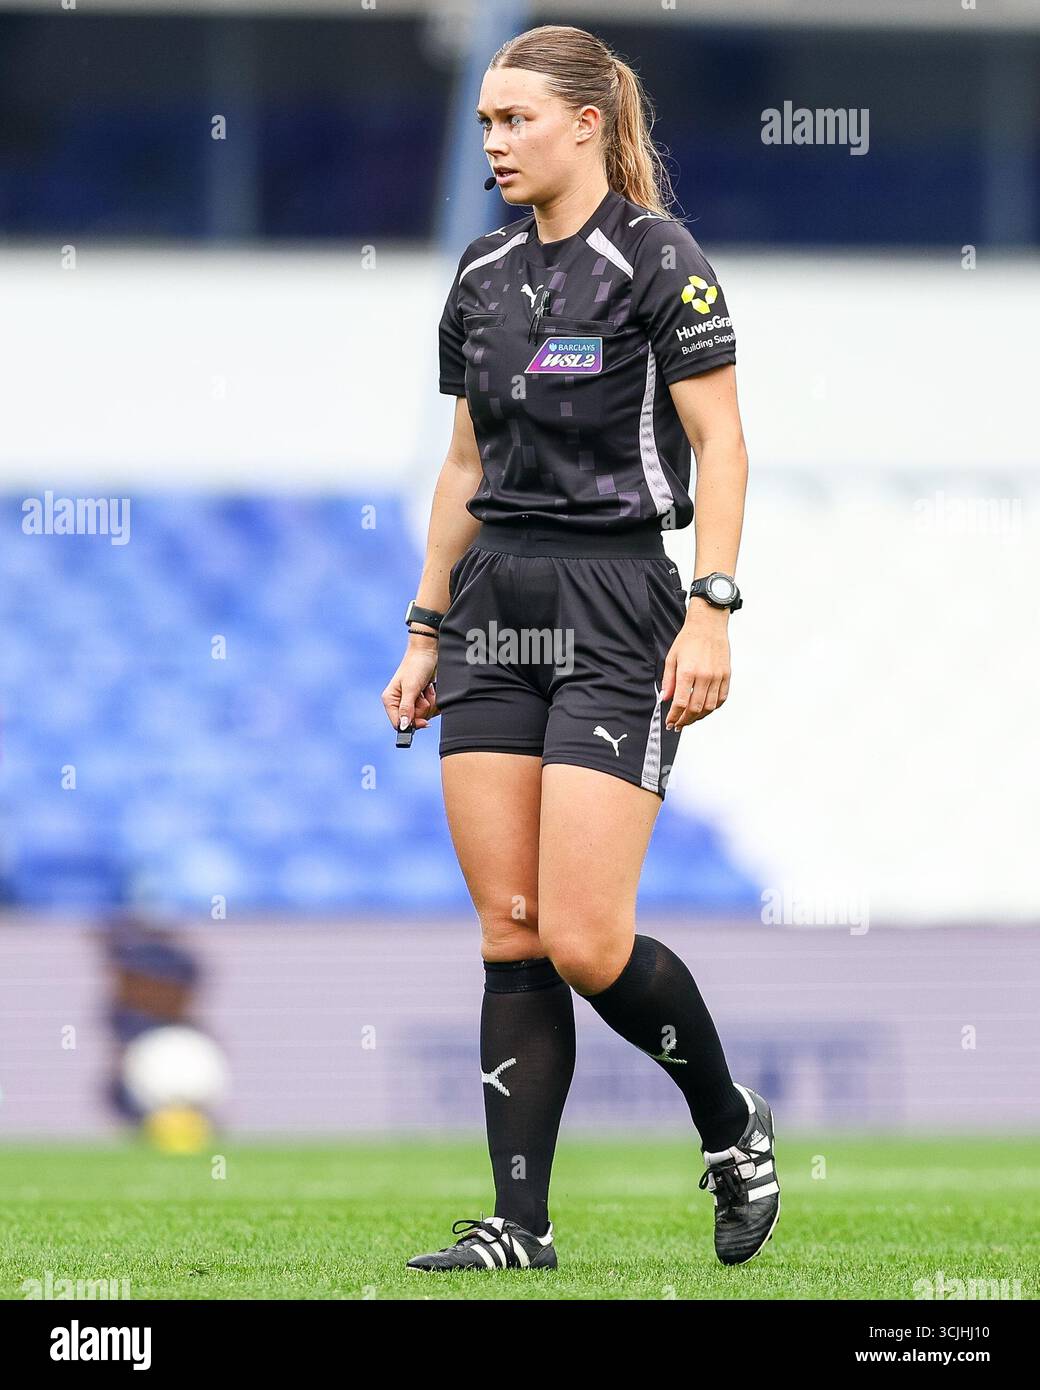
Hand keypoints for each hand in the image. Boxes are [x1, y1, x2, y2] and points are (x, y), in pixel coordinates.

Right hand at [381, 634, 439, 731]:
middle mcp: (399, 702)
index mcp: (390, 700)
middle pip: (414, 721)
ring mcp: (412, 701)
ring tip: (426, 688)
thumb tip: (403, 726)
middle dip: (423, 709)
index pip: (398, 724)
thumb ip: (406, 708)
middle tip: (422, 694)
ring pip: (424, 715)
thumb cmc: (416, 665)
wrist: (429, 652)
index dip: (412, 724)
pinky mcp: (422, 699)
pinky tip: (431, 689)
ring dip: (430, 702)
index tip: (424, 720)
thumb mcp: (411, 687)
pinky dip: (435, 700)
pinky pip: (432, 710)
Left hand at [661, 607, 730, 730]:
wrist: (708, 625)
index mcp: (688, 672)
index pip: (680, 703)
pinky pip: (721, 698)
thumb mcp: (672, 658)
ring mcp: (717, 676)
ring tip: (690, 719)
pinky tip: (705, 709)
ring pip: (710, 707)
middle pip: (695, 709)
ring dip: (699, 717)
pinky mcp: (726, 675)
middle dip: (685, 720)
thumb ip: (668, 680)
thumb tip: (665, 698)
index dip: (674, 717)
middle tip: (679, 724)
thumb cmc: (689, 639)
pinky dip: (713, 708)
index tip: (670, 722)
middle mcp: (704, 676)